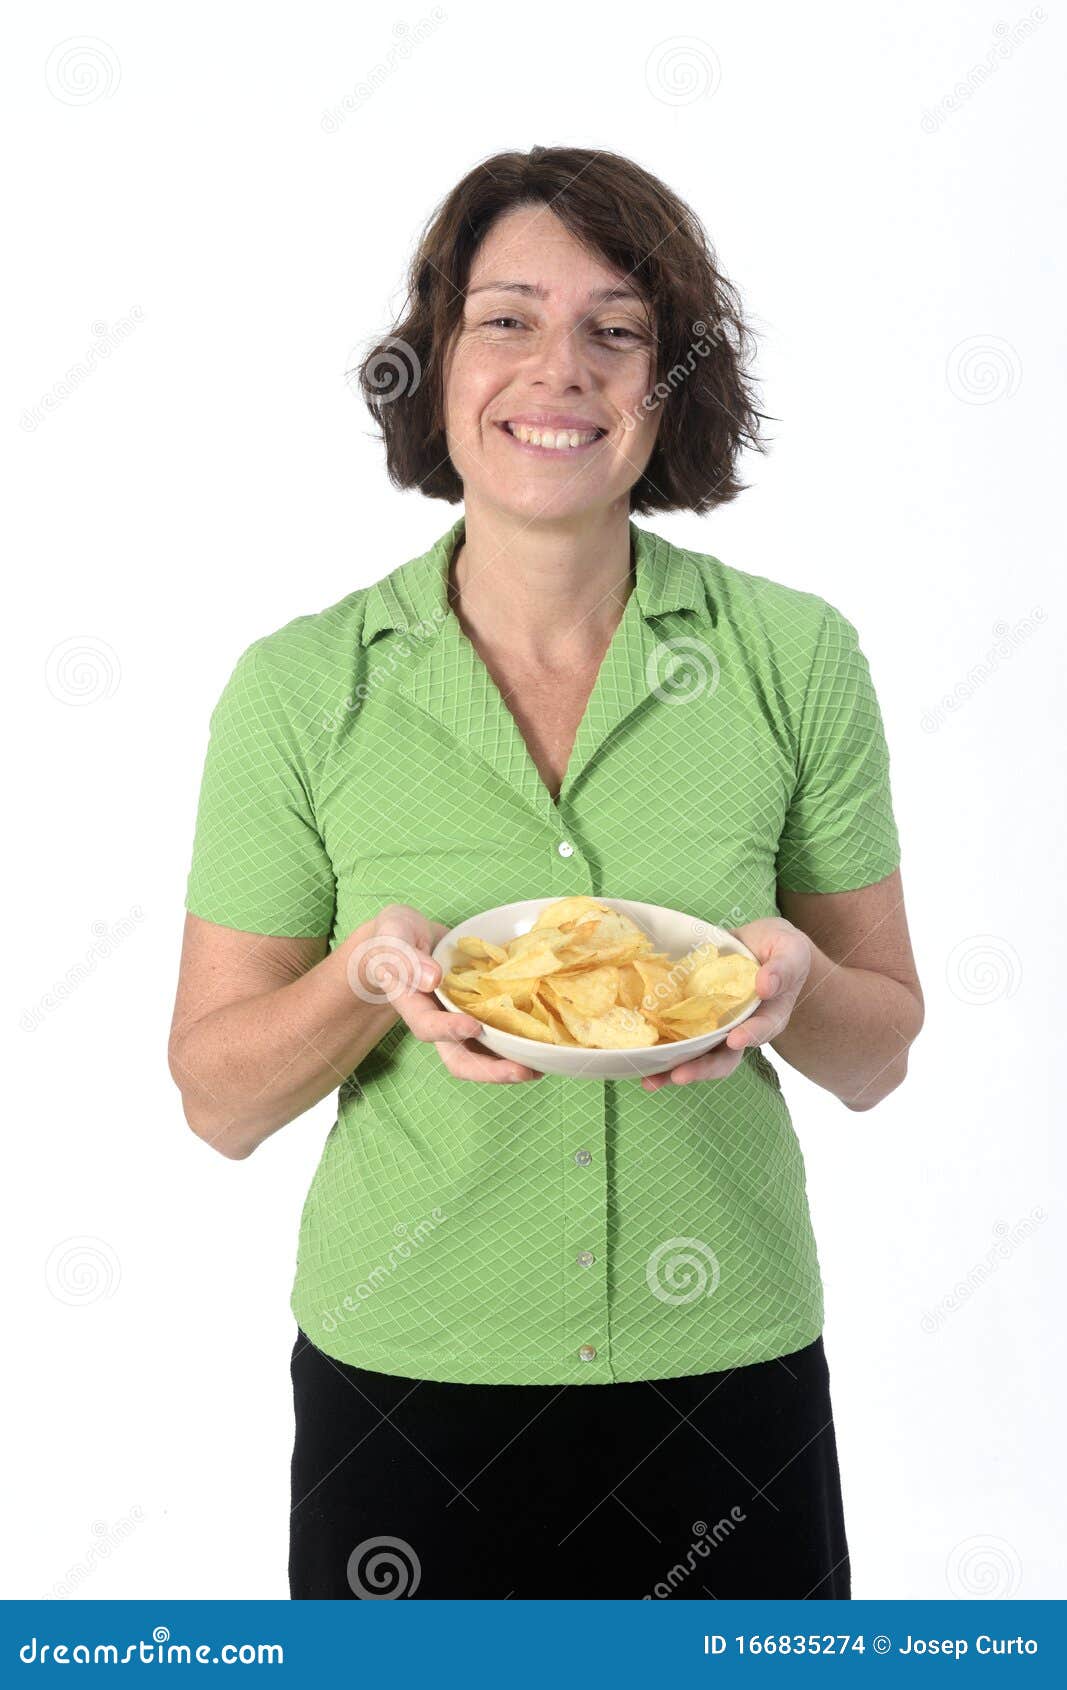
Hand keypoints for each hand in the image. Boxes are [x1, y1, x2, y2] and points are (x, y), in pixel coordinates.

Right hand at [352, 904, 544, 1083]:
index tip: (474, 1026)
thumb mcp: (394, 933)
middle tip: (523, 1071)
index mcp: (411, 1005)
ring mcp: (458, 1021)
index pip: (427, 1026)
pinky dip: (516, 1041)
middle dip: (490, 1070)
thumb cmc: (396, 935)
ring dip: (509, 1065)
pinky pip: (496, 1033)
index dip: (449, 1030)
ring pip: (482, 1055)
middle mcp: (436, 1021)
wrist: (407, 939)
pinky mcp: (476, 1013)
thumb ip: (406, 956)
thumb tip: (433, 980)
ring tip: (541, 1066)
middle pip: (459, 1059)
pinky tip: (542, 1043)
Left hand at [638, 916, 811, 1091]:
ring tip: (650, 1081)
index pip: (762, 1028)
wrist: (757, 946)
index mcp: (770, 1015)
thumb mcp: (791, 949)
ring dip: (675, 1070)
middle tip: (680, 1075)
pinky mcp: (696, 1021)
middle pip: (726, 1057)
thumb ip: (783, 967)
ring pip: (699, 1056)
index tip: (737, 1039)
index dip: (751, 1035)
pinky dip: (662, 1053)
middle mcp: (743, 1030)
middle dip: (702, 1068)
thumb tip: (765, 985)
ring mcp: (717, 1029)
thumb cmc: (780, 948)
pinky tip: (639, 1063)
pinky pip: (680, 1040)